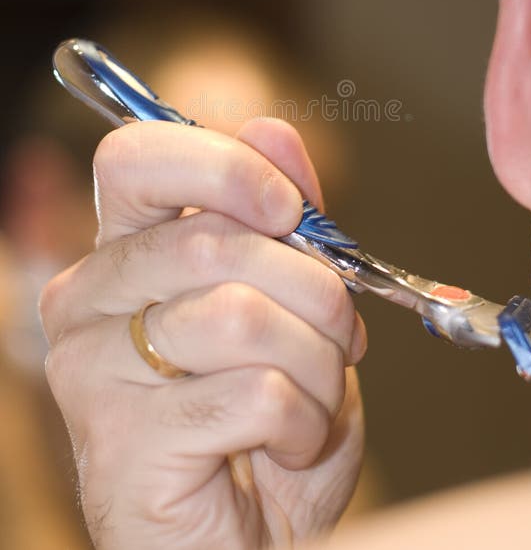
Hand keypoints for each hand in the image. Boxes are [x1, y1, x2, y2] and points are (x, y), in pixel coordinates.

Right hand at [40, 118, 365, 548]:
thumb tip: (272, 126)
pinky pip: (254, 394)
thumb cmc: (264, 416)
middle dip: (314, 286)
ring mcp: (92, 374)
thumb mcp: (289, 301)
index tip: (289, 209)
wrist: (247, 537)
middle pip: (212, 239)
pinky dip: (304, 420)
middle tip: (338, 331)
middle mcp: (88, 300)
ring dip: (317, 361)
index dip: (223, 165)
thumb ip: (281, 217)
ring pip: (241, 316)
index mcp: (125, 251)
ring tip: (313, 396)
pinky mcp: (120, 444)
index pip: (136, 159)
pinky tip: (286, 445)